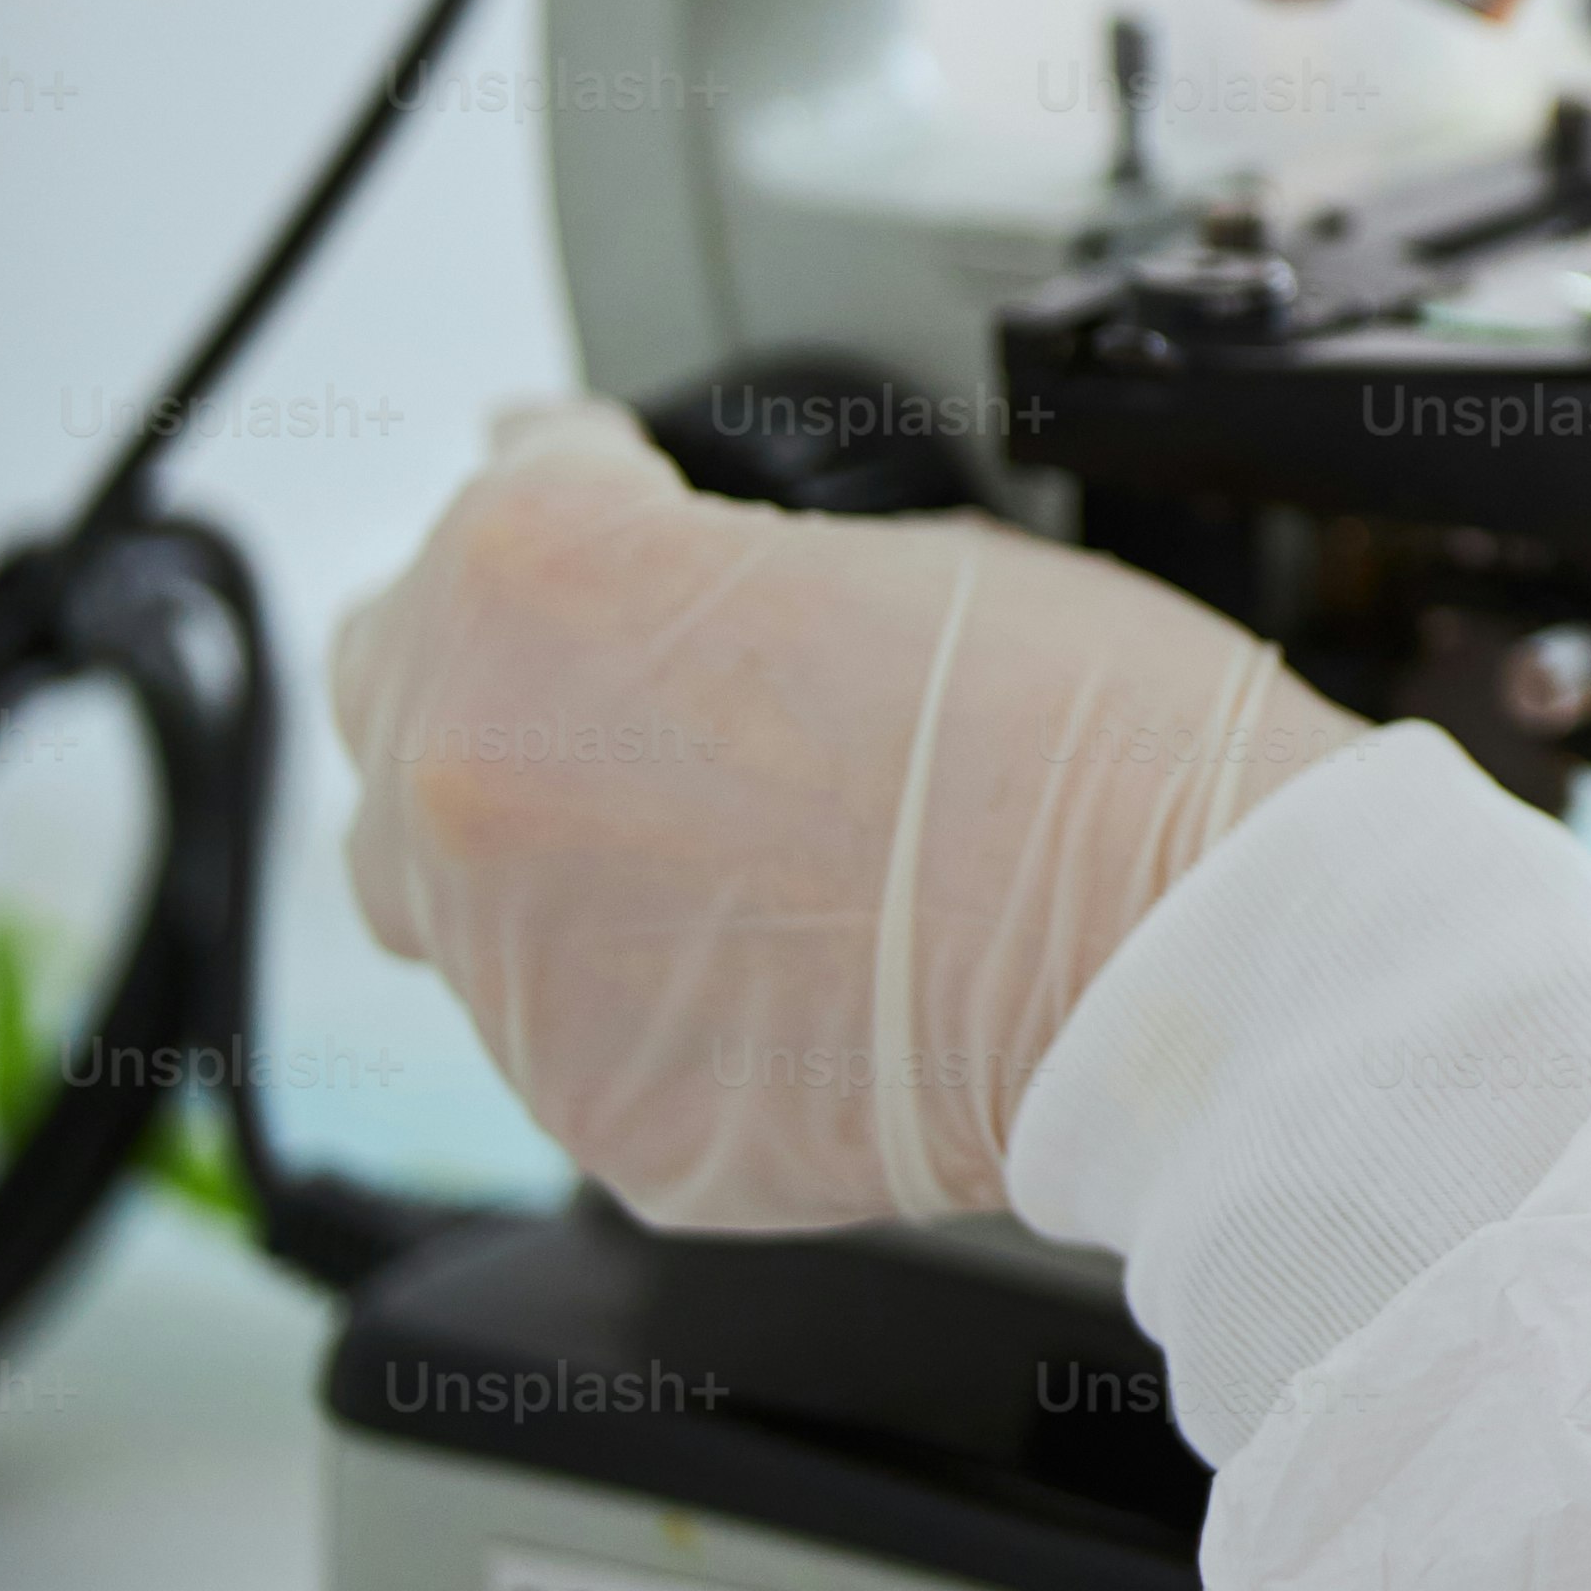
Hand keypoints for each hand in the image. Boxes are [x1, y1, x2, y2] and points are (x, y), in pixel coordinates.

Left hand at [332, 399, 1365, 1227]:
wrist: (1188, 954)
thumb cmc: (1096, 743)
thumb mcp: (903, 551)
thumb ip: (708, 570)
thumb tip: (656, 591)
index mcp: (539, 585)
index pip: (500, 488)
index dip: (580, 482)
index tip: (608, 493)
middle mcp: (478, 772)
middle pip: (401, 682)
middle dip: (507, 660)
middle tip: (643, 673)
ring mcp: (513, 963)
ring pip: (452, 881)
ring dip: (554, 840)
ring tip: (735, 838)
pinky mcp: (592, 1108)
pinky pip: (567, 1026)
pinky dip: (643, 988)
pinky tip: (783, 955)